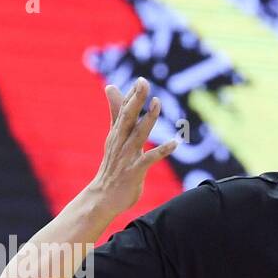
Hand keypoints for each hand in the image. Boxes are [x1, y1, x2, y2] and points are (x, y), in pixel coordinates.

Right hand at [88, 78, 177, 216]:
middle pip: (128, 117)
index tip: (141, 81)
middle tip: (143, 82)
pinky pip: (150, 159)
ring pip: (138, 134)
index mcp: (116, 134)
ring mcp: (127, 156)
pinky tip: (175, 143)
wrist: (103, 196)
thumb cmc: (113, 166)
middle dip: (136, 100)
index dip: (132, 96)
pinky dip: (162, 150)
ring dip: (148, 119)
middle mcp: (120, 142)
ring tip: (157, 103)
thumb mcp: (114, 137)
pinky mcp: (134, 171)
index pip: (123, 111)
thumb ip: (116, 112)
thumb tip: (111, 87)